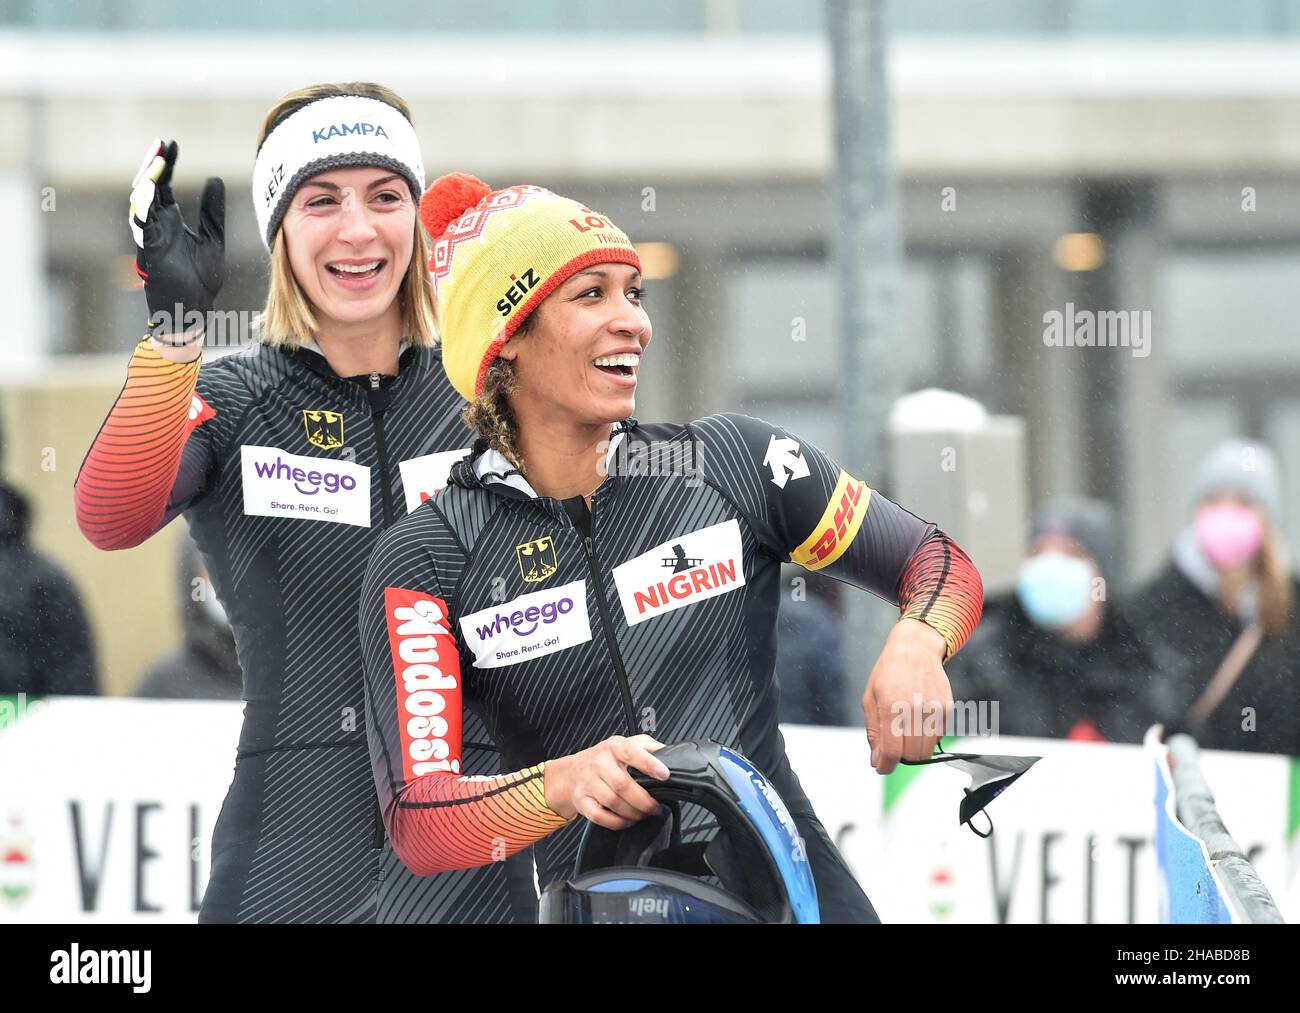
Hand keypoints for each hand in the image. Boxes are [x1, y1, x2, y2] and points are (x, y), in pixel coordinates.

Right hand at [129, 139, 225, 334]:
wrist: (195, 307)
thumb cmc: (200, 278)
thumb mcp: (213, 237)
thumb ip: (213, 210)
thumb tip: (214, 178)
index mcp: (169, 220)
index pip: (163, 183)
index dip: (165, 163)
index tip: (171, 143)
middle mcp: (156, 225)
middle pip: (147, 186)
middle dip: (152, 164)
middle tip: (160, 144)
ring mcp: (150, 237)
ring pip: (139, 202)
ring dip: (147, 181)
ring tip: (157, 162)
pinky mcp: (150, 251)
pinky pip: (142, 226)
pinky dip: (144, 208)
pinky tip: (152, 191)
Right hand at [543, 734, 668, 828]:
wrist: (573, 771)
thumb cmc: (607, 759)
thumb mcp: (628, 744)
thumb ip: (651, 748)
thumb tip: (674, 758)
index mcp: (614, 746)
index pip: (631, 752)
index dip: (649, 764)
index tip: (665, 775)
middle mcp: (599, 762)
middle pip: (622, 784)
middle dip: (644, 801)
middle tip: (656, 808)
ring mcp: (588, 782)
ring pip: (612, 802)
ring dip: (633, 813)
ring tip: (643, 814)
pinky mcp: (581, 800)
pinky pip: (599, 816)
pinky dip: (617, 822)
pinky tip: (628, 820)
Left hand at [862, 618, 951, 773]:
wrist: (915, 648)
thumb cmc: (888, 673)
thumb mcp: (870, 698)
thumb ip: (873, 732)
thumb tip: (877, 760)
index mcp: (891, 706)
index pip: (892, 751)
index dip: (885, 766)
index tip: (882, 768)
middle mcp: (914, 709)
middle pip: (911, 755)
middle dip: (900, 757)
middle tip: (893, 746)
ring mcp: (933, 709)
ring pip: (927, 750)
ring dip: (914, 750)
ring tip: (905, 735)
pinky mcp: (947, 709)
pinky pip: (938, 737)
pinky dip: (927, 737)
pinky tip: (918, 720)